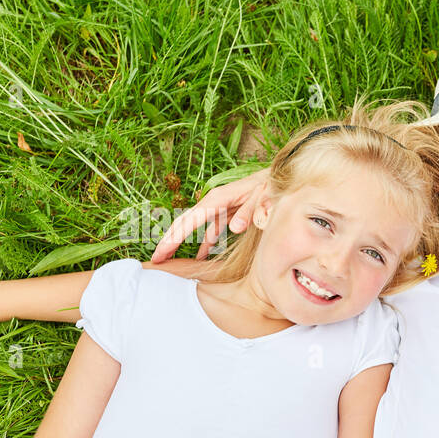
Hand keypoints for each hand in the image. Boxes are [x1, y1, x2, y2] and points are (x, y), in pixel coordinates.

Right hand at [152, 167, 270, 261]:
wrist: (282, 175)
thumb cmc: (273, 185)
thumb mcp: (264, 196)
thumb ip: (250, 211)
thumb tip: (234, 228)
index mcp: (218, 199)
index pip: (189, 221)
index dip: (173, 238)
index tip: (160, 254)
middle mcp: (214, 202)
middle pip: (185, 222)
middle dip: (170, 241)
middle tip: (156, 261)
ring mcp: (220, 207)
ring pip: (197, 227)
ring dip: (184, 242)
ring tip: (172, 261)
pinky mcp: (229, 212)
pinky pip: (212, 229)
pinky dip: (205, 243)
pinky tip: (201, 258)